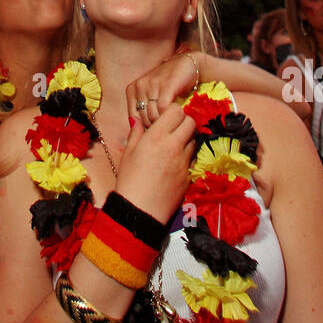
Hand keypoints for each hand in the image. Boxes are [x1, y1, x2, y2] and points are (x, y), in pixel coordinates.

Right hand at [115, 102, 195, 224]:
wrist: (140, 210)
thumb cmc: (129, 181)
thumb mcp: (128, 154)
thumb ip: (135, 134)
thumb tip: (136, 120)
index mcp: (156, 137)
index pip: (176, 111)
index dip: (172, 112)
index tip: (165, 118)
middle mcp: (173, 146)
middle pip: (190, 122)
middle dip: (183, 122)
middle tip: (173, 129)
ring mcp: (184, 162)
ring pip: (194, 140)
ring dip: (186, 139)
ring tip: (174, 146)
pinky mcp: (189, 176)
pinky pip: (192, 159)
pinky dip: (186, 157)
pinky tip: (175, 163)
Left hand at [126, 49, 199, 125]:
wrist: (188, 66)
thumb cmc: (169, 84)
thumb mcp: (151, 94)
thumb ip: (143, 110)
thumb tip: (138, 133)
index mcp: (132, 89)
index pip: (133, 117)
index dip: (144, 127)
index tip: (155, 129)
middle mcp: (140, 85)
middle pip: (143, 118)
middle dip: (154, 126)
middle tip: (166, 127)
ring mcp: (153, 84)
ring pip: (153, 115)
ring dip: (163, 122)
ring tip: (172, 123)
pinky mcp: (167, 86)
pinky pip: (163, 109)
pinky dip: (170, 116)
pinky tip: (177, 116)